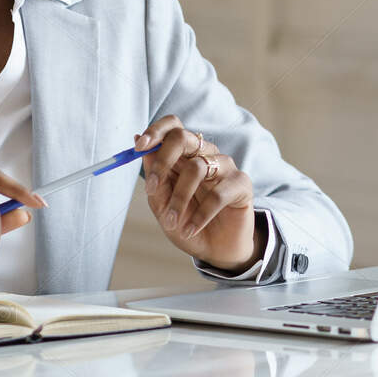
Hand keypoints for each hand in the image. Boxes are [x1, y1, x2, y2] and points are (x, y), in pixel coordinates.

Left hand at [136, 116, 259, 272]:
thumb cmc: (187, 223)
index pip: (172, 126)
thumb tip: (136, 139)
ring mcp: (224, 166)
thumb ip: (154, 177)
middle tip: (151, 187)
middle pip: (183, 137)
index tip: (137, 147)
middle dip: (162, 160)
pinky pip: (217, 195)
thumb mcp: (162, 206)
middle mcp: (205, 154)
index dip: (155, 131)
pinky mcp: (241, 184)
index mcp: (184, 155)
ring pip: (196, 168)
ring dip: (179, 198)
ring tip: (171, 222)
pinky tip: (191, 229)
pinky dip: (200, 215)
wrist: (216, 250)